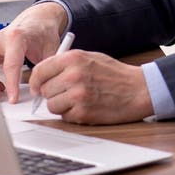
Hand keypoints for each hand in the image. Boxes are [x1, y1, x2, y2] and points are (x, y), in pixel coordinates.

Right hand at [0, 2, 67, 102]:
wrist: (38, 20)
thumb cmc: (43, 32)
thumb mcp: (51, 49)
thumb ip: (45, 68)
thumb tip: (40, 89)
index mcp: (16, 37)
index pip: (10, 65)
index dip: (12, 85)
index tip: (13, 99)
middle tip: (1, 97)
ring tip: (2, 90)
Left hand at [28, 50, 152, 123]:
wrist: (138, 89)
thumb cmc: (115, 74)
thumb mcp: (91, 58)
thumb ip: (66, 63)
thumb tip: (42, 76)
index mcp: (74, 58)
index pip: (39, 71)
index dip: (36, 81)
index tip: (38, 86)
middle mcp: (73, 75)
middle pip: (44, 90)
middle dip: (53, 93)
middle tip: (68, 92)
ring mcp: (78, 95)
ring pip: (52, 106)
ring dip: (62, 105)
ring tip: (79, 99)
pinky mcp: (83, 112)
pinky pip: (64, 117)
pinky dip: (72, 114)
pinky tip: (87, 106)